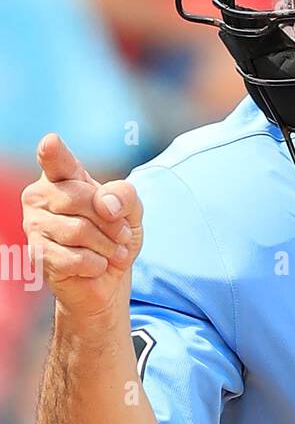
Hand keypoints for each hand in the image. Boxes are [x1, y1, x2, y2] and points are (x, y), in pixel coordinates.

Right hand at [21, 134, 142, 319]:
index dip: (53, 152)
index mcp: (63, 177)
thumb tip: (105, 203)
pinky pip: (75, 258)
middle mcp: (41, 196)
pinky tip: (95, 265)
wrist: (107, 279)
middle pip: (80, 198)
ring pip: (78, 230)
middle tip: (121, 236)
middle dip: (111, 222)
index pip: (55, 159)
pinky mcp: (38, 254)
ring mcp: (34, 224)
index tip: (51, 144)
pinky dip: (96, 265)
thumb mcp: (132, 212)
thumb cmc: (114, 238)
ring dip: (107, 246)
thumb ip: (125, 196)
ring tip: (112, 252)